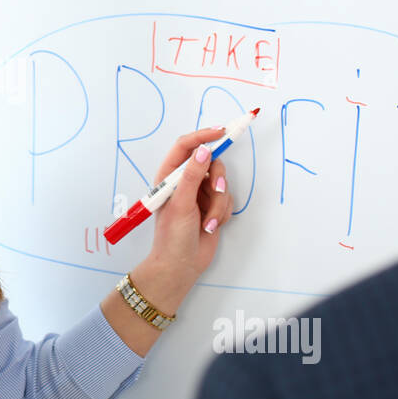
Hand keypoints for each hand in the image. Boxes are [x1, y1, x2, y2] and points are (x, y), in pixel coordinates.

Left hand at [141, 125, 235, 295]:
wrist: (181, 266)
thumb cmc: (172, 237)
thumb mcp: (181, 204)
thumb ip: (192, 175)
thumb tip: (203, 150)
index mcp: (169, 176)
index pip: (186, 146)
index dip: (204, 136)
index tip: (223, 132)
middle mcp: (185, 182)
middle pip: (211, 162)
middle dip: (216, 179)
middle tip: (214, 191)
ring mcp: (199, 194)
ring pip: (222, 183)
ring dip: (218, 204)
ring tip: (207, 222)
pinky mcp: (212, 207)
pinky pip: (227, 199)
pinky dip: (222, 213)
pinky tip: (211, 226)